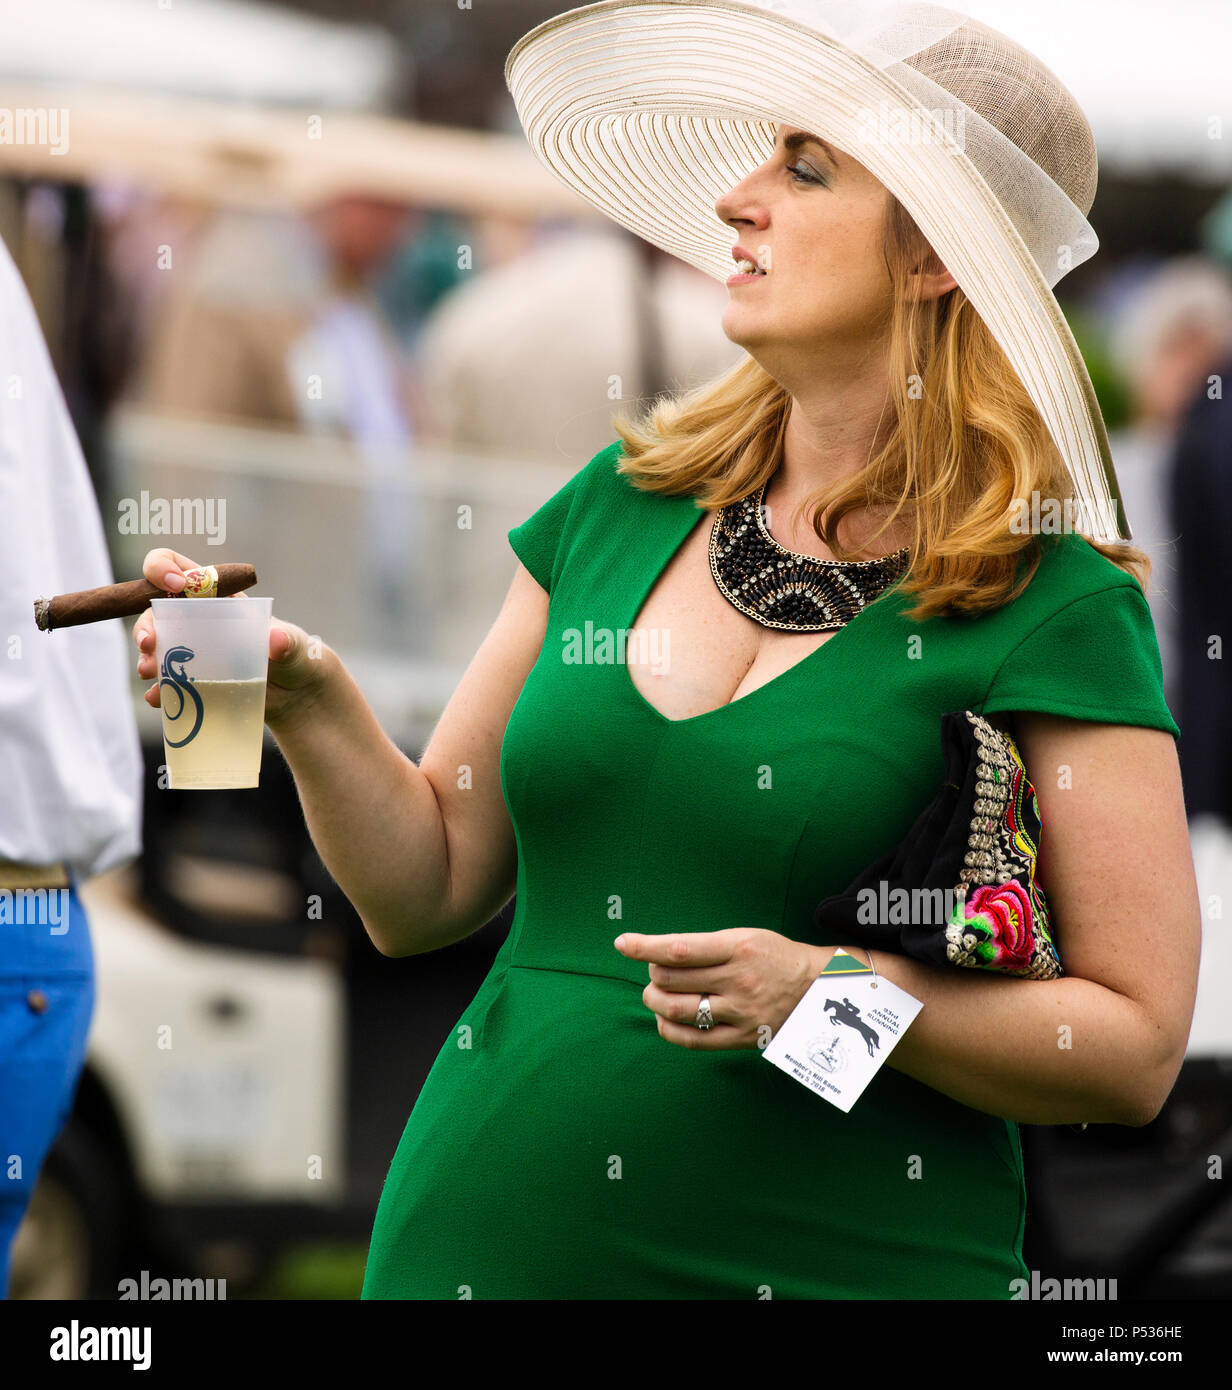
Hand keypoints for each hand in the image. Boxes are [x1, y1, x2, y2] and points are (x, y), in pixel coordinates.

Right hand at [133, 547, 328, 730]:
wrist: (297, 695)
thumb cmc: (296, 656)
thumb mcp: (296, 646)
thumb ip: (289, 641)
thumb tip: (276, 640)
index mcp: (217, 596)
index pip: (177, 568)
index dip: (164, 567)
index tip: (175, 583)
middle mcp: (197, 620)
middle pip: (156, 610)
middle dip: (146, 623)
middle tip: (149, 643)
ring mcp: (191, 651)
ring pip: (155, 646)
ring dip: (147, 657)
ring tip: (149, 672)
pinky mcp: (192, 680)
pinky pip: (166, 682)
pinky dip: (159, 689)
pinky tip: (158, 698)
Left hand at [614, 928, 829, 1049]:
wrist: (818, 989)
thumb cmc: (774, 957)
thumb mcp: (745, 936)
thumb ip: (705, 945)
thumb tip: (659, 952)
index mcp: (739, 947)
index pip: (680, 948)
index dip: (646, 947)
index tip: (623, 943)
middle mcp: (738, 980)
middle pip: (671, 980)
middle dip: (652, 974)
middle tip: (654, 971)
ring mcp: (740, 1012)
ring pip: (676, 1010)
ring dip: (654, 1001)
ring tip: (655, 994)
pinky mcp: (741, 1038)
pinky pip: (692, 1040)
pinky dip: (668, 1029)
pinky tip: (664, 1019)